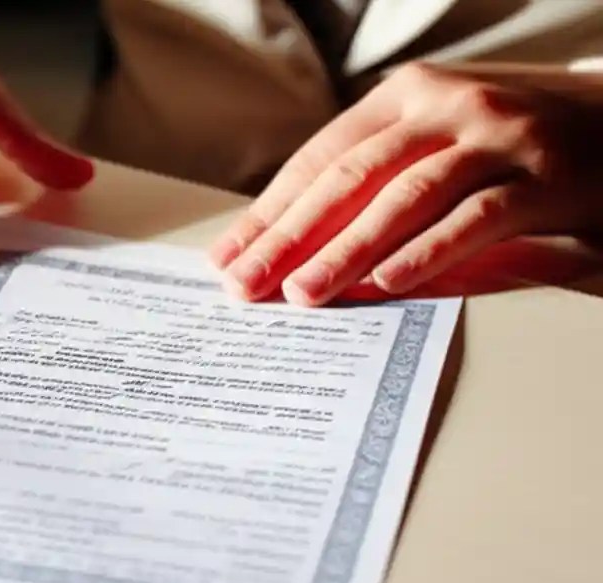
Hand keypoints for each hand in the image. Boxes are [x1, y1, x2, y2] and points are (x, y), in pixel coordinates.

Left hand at [207, 63, 602, 305]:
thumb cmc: (517, 144)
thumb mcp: (441, 144)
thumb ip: (377, 183)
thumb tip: (292, 244)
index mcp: (406, 96)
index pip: (321, 159)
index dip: (270, 211)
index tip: (229, 257)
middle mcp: (446, 106)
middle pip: (350, 178)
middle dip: (289, 236)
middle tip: (246, 284)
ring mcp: (498, 137)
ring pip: (405, 197)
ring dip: (347, 250)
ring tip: (302, 293)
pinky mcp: (545, 176)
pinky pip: (476, 218)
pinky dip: (429, 253)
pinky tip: (387, 284)